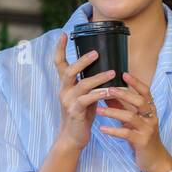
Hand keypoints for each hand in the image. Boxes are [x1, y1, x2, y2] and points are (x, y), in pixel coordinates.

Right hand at [53, 33, 117, 151]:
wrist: (73, 137)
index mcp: (65, 85)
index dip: (60, 49)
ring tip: (112, 72)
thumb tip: (104, 66)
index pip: (59, 63)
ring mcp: (68, 101)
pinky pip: (88, 99)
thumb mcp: (84, 95)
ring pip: (82, 85)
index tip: (64, 34)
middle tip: (96, 53)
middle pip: (69, 70)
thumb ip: (88, 82)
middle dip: (82, 60)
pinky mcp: (75, 112)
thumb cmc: (82, 114)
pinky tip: (110, 91)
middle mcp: (63, 90)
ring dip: (99, 77)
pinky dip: (100, 94)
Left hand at [97, 71, 171, 171]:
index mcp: (150, 110)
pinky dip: (113, 130)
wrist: (154, 160)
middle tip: (107, 90)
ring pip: (130, 117)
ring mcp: (148, 129)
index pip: (145, 92)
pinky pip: (126, 133)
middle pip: (139, 101)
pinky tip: (102, 129)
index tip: (123, 74)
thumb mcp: (132, 121)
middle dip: (123, 94)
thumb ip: (122, 107)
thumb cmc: (142, 138)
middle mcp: (151, 117)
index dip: (136, 83)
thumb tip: (107, 93)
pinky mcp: (142, 141)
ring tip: (98, 110)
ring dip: (113, 112)